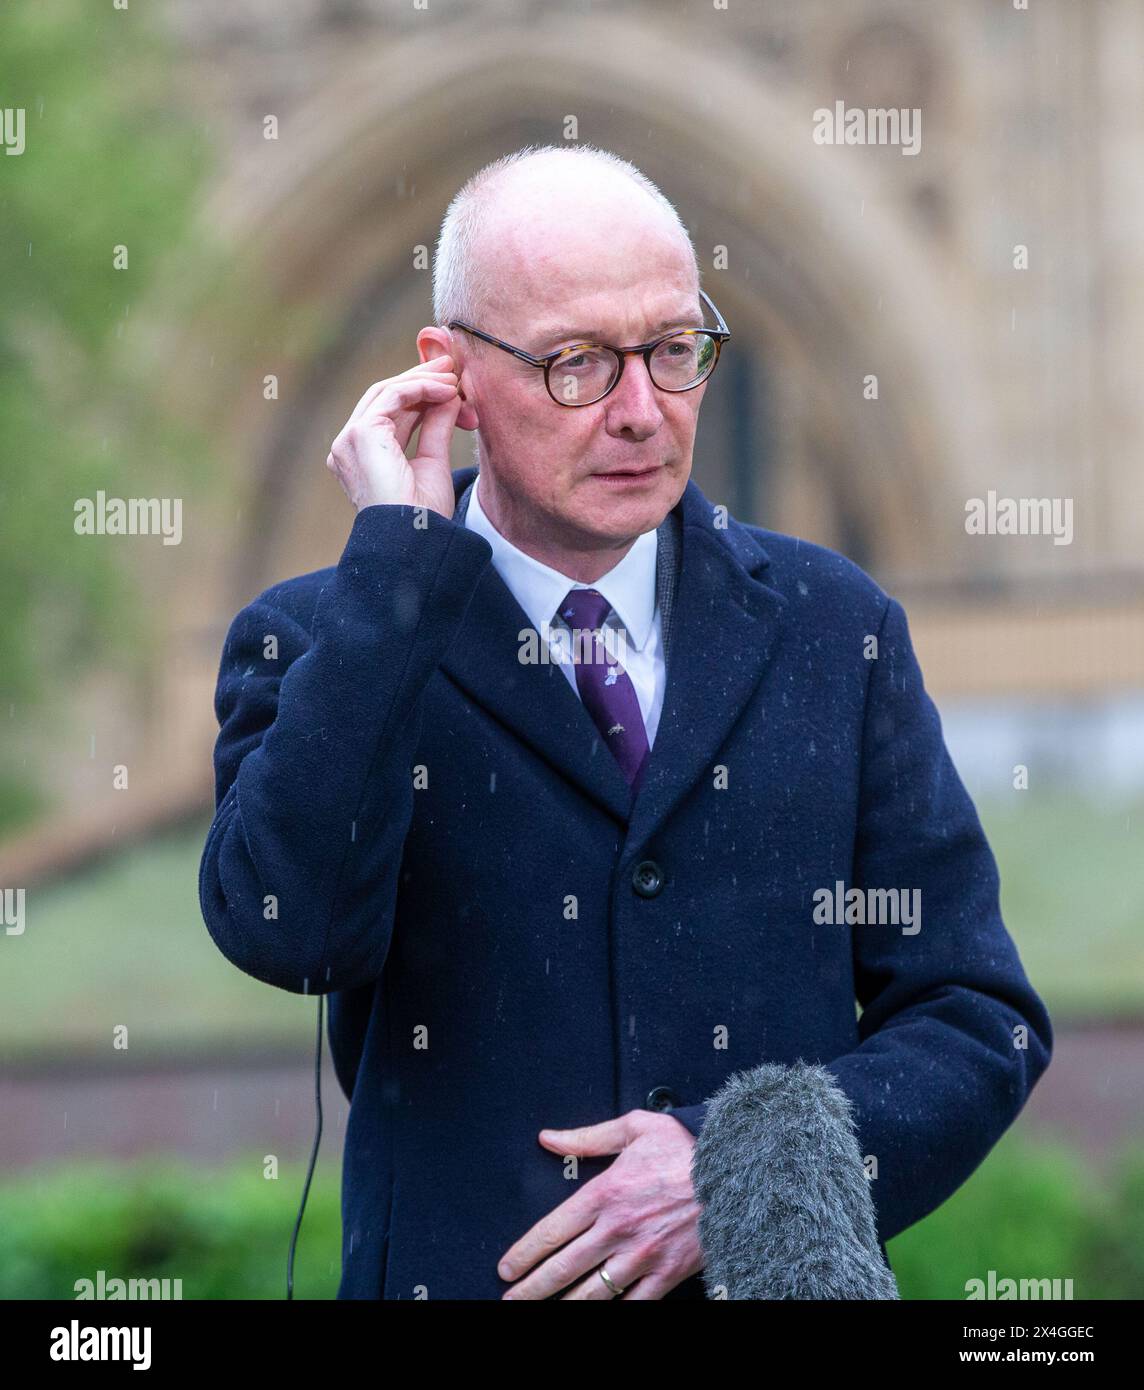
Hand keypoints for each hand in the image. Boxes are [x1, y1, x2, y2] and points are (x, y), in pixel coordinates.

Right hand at [325, 355, 464, 516]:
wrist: (414, 539)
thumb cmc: (423, 516)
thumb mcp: (432, 461)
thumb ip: (436, 427)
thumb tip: (449, 396)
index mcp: (362, 456)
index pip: (389, 413)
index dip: (419, 394)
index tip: (449, 383)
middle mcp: (349, 446)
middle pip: (384, 398)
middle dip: (420, 380)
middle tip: (451, 368)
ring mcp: (350, 439)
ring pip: (386, 392)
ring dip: (423, 381)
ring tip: (453, 378)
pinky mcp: (360, 434)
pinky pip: (392, 396)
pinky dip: (421, 388)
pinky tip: (447, 390)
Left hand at [498, 1110, 704, 1299]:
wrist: (736, 1173)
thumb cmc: (686, 1149)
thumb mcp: (634, 1128)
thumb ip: (587, 1136)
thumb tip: (549, 1138)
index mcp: (605, 1192)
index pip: (552, 1231)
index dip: (524, 1254)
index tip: (506, 1268)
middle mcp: (618, 1229)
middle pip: (563, 1268)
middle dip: (531, 1288)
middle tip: (512, 1298)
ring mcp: (642, 1256)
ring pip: (592, 1293)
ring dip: (563, 1306)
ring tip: (541, 1313)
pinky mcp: (666, 1273)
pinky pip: (633, 1304)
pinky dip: (612, 1313)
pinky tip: (596, 1315)